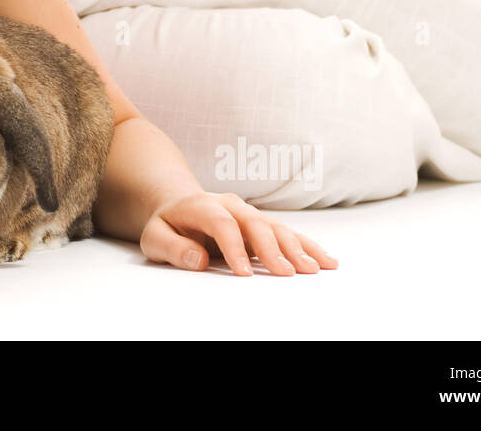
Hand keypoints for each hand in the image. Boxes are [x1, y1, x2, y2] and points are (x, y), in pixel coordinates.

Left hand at [140, 191, 337, 275]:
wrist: (178, 205)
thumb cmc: (167, 225)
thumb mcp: (154, 236)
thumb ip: (173, 247)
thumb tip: (198, 260)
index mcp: (202, 205)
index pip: (221, 223)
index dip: (233, 247)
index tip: (243, 274)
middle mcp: (230, 205)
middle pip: (255, 224)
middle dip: (272, 249)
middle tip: (286, 273)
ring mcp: (249, 213)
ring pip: (276, 227)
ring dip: (297, 248)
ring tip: (315, 269)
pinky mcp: (262, 225)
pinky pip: (287, 234)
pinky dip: (307, 247)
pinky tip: (326, 260)